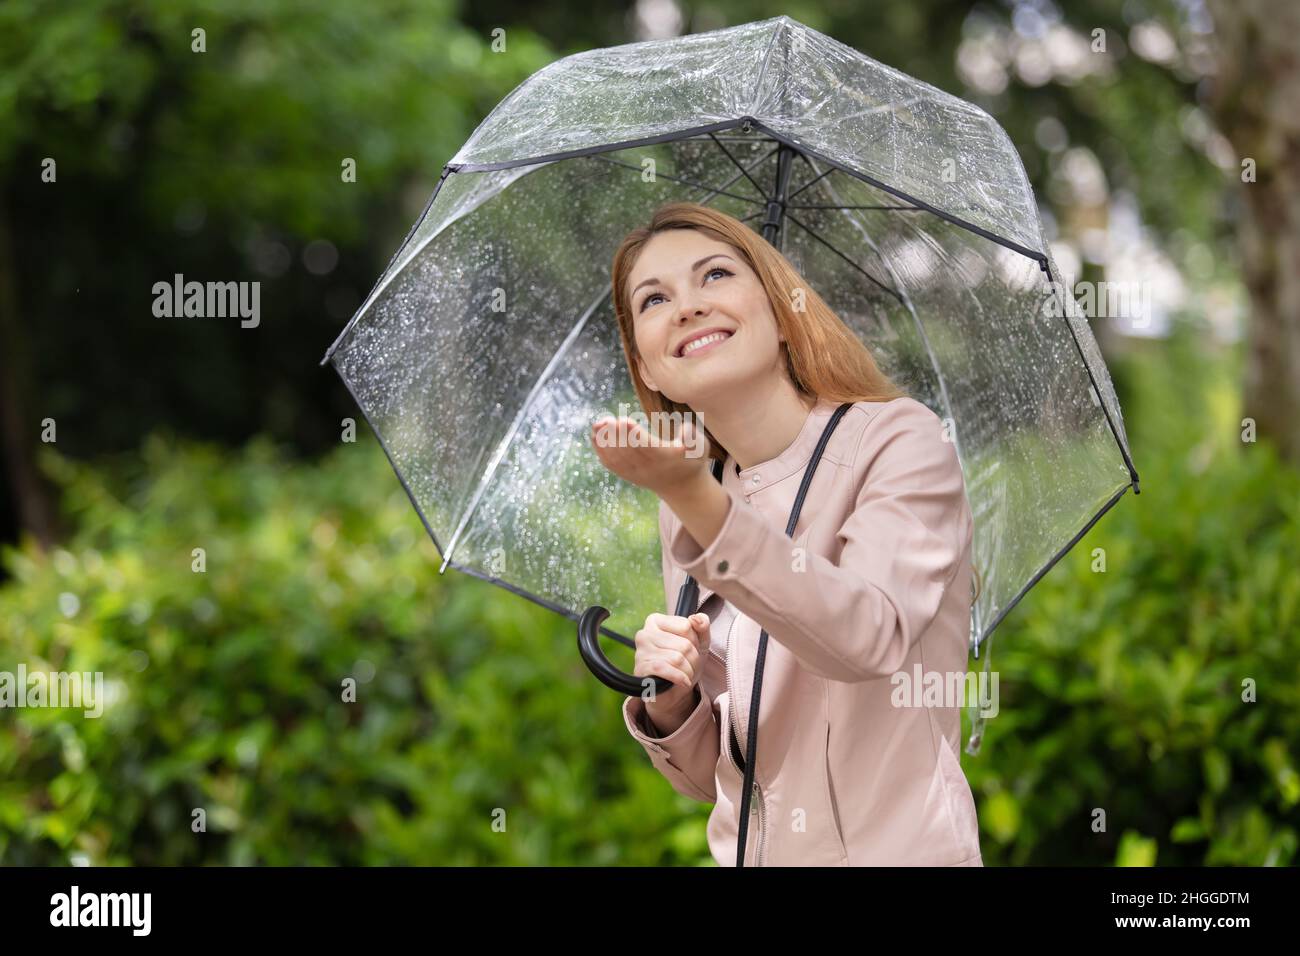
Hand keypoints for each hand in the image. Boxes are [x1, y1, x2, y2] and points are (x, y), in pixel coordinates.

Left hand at [589, 414, 711, 498]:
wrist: (682, 486)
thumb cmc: (692, 459)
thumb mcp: (701, 447)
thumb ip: (694, 436)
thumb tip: (684, 430)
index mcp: (665, 458)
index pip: (646, 446)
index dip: (634, 434)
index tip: (624, 420)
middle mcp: (648, 468)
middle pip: (628, 451)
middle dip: (616, 435)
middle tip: (606, 419)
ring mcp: (636, 473)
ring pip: (617, 458)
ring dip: (605, 442)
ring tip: (597, 424)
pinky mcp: (627, 474)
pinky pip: (611, 464)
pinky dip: (601, 450)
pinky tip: (595, 435)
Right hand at [633, 611, 710, 721]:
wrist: (673, 692)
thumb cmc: (684, 662)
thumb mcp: (699, 642)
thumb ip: (702, 625)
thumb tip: (696, 618)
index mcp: (655, 621)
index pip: (686, 625)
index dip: (695, 641)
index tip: (690, 649)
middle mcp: (644, 633)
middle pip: (684, 644)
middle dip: (693, 659)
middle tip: (688, 666)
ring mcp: (640, 652)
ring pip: (677, 658)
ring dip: (688, 671)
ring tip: (684, 674)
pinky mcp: (641, 670)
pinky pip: (665, 669)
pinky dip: (679, 678)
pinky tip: (683, 682)